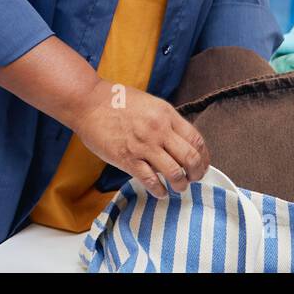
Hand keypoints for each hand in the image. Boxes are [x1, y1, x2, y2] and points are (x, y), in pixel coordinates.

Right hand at [69, 79, 209, 198]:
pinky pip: (151, 180)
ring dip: (180, 185)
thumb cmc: (117, 101)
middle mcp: (159, 130)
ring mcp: (144, 145)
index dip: (204, 157)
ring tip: (178, 187)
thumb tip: (180, 142)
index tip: (202, 165)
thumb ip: (166, 121)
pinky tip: (160, 192)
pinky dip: (160, 190)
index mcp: (166, 114)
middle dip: (196, 174)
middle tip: (193, 179)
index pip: (196, 140)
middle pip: (191, 158)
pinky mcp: (127, 158)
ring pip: (174, 172)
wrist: (89, 102)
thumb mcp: (150, 104)